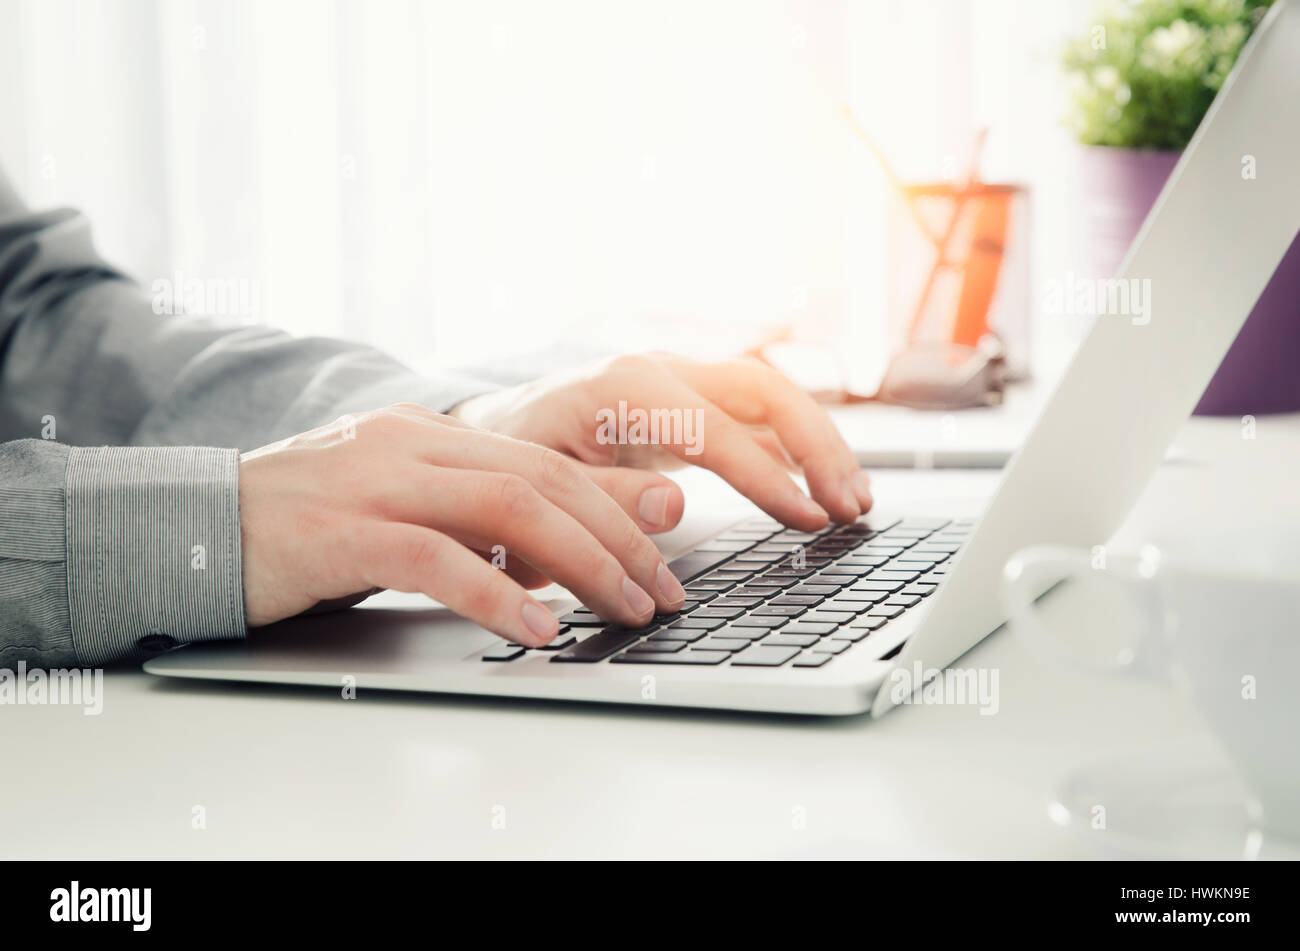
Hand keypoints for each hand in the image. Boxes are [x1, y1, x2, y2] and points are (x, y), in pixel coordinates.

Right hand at [238, 404, 689, 643]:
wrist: (189, 527)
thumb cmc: (307, 528)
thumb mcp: (404, 510)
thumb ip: (479, 520)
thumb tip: (570, 551)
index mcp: (433, 432)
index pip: (547, 460)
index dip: (616, 506)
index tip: (664, 554)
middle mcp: (412, 443)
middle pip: (542, 479)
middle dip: (617, 537)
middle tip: (662, 592)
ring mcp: (375, 481)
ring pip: (506, 508)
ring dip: (580, 563)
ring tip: (624, 610)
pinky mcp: (339, 532)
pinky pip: (436, 560)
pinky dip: (496, 594)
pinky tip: (538, 627)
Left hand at [450, 352, 870, 531]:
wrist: (496, 431)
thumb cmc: (512, 460)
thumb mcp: (542, 485)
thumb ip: (605, 496)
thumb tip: (675, 505)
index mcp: (622, 387)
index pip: (715, 429)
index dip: (768, 477)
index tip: (809, 520)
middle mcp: (661, 371)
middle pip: (764, 390)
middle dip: (817, 446)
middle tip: (851, 506)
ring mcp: (681, 382)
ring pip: (773, 397)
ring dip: (820, 445)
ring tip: (857, 501)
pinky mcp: (692, 404)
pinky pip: (759, 418)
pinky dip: (798, 451)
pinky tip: (825, 487)